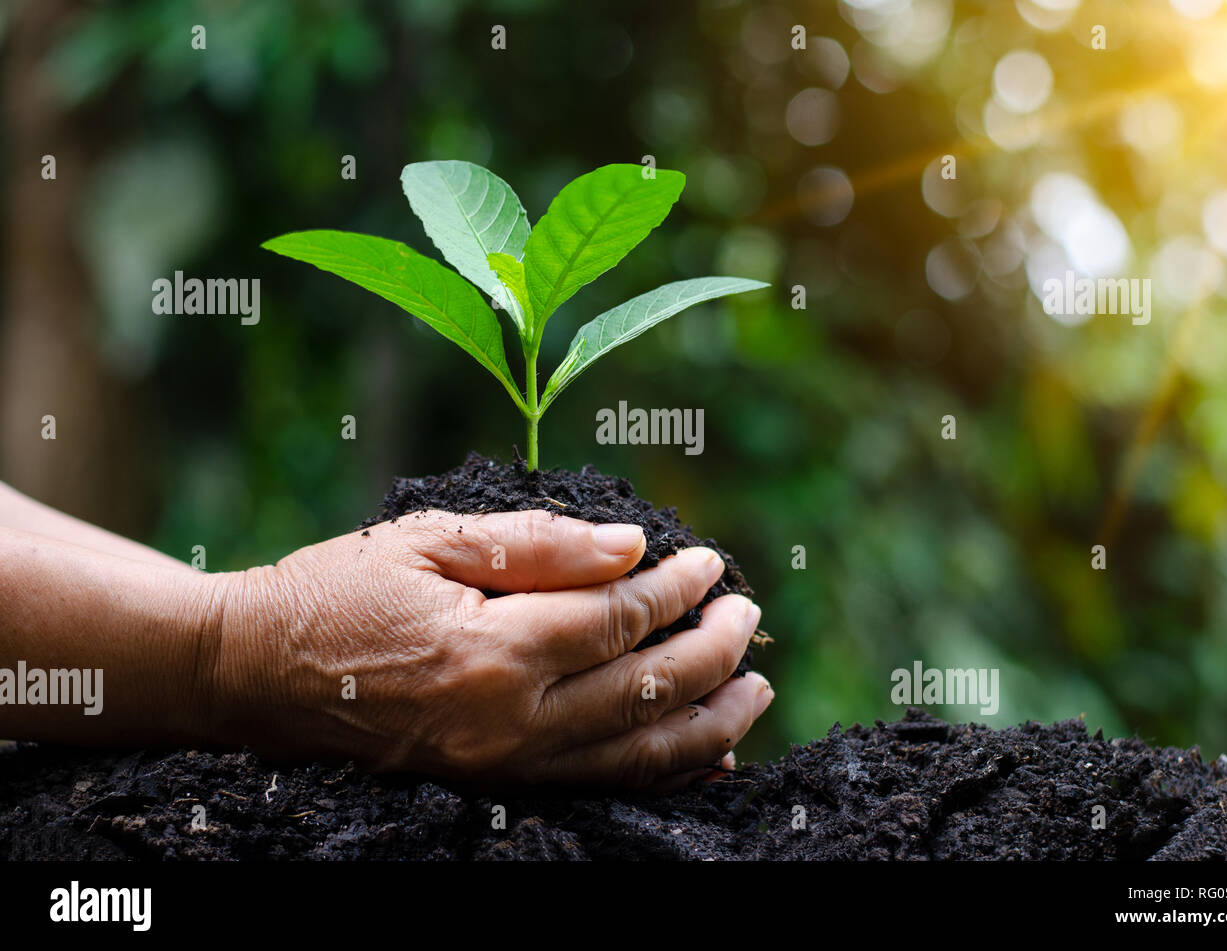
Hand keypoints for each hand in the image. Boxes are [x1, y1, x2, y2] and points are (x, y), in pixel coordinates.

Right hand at [208, 510, 772, 787]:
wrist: (254, 672)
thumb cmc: (337, 589)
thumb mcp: (429, 539)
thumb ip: (538, 543)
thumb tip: (632, 546)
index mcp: (491, 647)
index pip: (617, 618)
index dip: (675, 589)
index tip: (710, 562)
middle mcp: (506, 720)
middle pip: (643, 689)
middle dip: (711, 650)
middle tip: (749, 613)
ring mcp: (500, 765)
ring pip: (634, 753)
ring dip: (708, 721)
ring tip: (755, 689)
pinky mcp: (491, 785)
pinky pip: (597, 789)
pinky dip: (660, 774)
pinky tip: (704, 756)